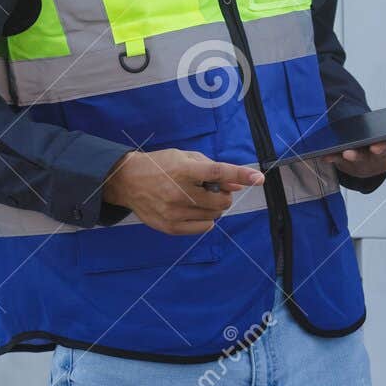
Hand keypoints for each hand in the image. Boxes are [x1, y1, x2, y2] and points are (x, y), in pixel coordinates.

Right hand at [103, 149, 263, 235]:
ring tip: (196, 198)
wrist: (127, 181)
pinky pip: (203, 228)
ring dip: (213, 207)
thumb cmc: (160, 165)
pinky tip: (192, 209)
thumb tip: (236, 185)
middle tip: (212, 189)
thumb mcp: (185, 157)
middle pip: (220, 201)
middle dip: (223, 195)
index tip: (258, 178)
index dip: (240, 175)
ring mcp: (174, 212)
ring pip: (214, 216)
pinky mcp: (170, 227)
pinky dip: (205, 219)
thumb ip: (212, 169)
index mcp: (183, 170)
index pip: (217, 172)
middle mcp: (179, 193)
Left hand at [325, 128, 385, 179]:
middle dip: (374, 151)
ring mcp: (360, 164)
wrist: (370, 166)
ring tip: (347, 151)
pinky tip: (324, 153)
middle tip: (373, 146)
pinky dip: (332, 157)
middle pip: (376, 156)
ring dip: (352, 156)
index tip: (381, 144)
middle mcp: (376, 161)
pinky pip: (337, 160)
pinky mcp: (345, 163)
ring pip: (356, 160)